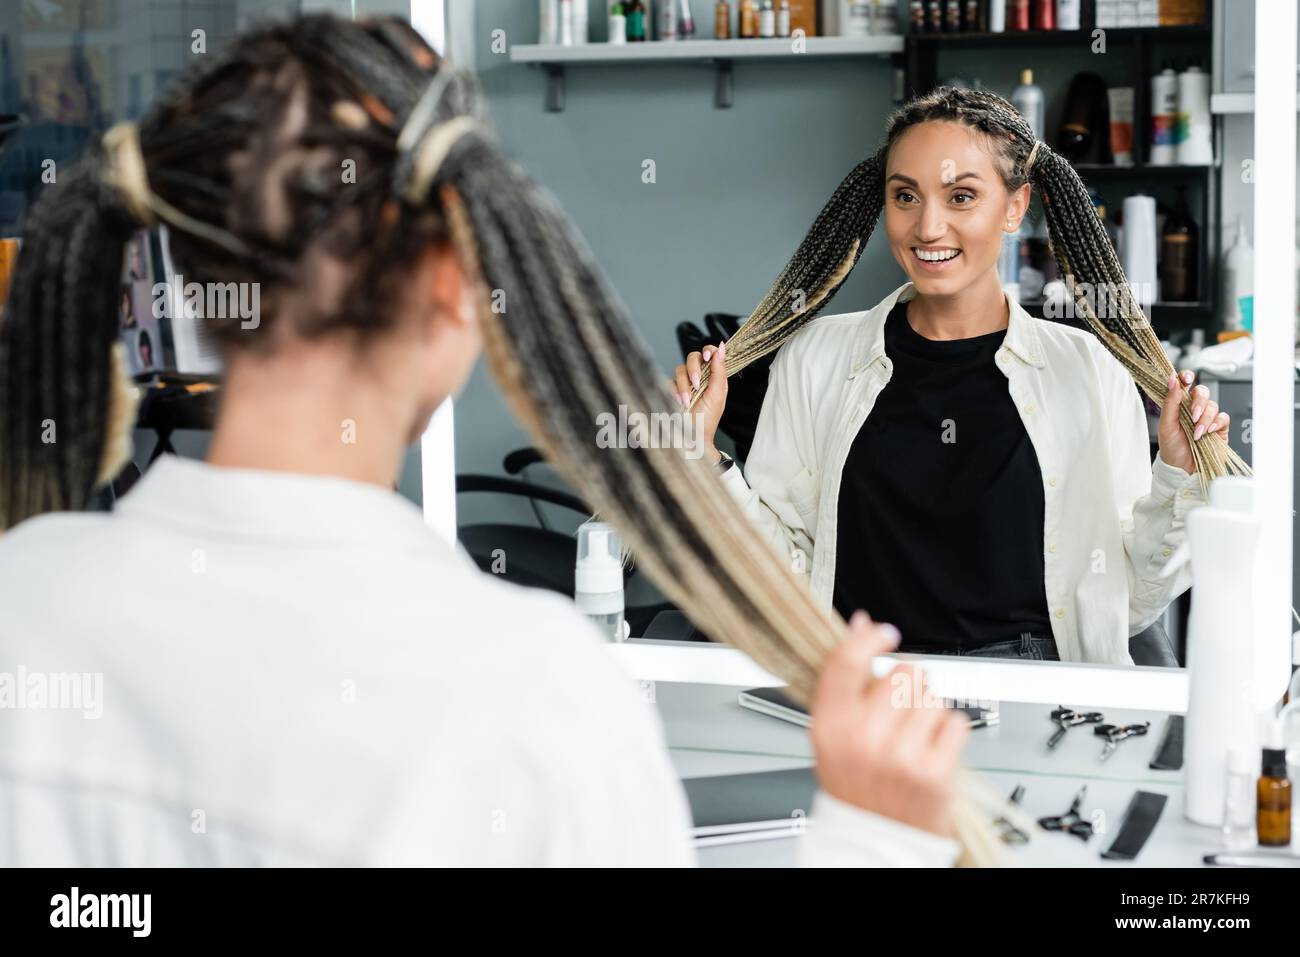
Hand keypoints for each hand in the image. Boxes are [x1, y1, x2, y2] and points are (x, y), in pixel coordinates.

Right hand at [671, 340, 727, 463]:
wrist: (692, 437)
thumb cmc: (707, 420)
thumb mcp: (718, 394)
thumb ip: (719, 370)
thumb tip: (722, 348)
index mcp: (713, 376)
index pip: (710, 354)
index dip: (708, 351)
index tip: (708, 357)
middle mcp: (699, 377)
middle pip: (693, 357)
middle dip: (694, 368)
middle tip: (697, 383)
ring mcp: (684, 383)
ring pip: (679, 369)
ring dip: (684, 385)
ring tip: (687, 400)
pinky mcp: (671, 390)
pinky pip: (669, 381)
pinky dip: (675, 392)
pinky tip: (680, 403)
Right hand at [810, 611, 968, 837]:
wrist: (875, 840)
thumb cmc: (855, 784)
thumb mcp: (834, 732)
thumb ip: (846, 678)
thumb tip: (860, 624)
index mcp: (830, 726)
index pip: (846, 662)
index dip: (869, 638)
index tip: (884, 633)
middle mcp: (863, 739)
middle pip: (902, 672)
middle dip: (907, 683)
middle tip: (898, 710)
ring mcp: (900, 756)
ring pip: (932, 695)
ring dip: (929, 708)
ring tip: (914, 735)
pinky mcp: (935, 772)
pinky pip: (955, 721)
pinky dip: (949, 732)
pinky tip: (931, 749)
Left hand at [1159, 369, 1229, 474]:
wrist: (1183, 469)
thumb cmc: (1172, 448)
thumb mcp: (1166, 425)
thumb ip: (1170, 403)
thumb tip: (1172, 380)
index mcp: (1178, 405)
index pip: (1184, 384)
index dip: (1186, 377)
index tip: (1186, 378)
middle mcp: (1193, 408)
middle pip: (1202, 391)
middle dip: (1199, 401)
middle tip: (1193, 415)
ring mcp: (1207, 417)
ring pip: (1212, 405)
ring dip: (1205, 418)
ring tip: (1197, 433)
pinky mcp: (1220, 427)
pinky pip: (1223, 417)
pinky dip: (1217, 422)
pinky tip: (1210, 431)